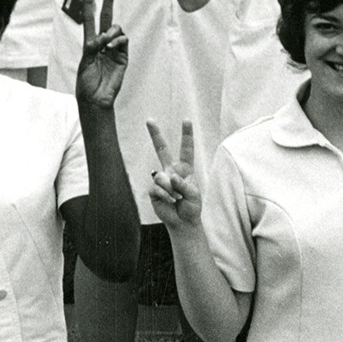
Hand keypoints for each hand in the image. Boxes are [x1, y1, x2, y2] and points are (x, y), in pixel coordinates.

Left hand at [75, 0, 127, 108]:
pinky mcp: (123, 56)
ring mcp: (114, 49)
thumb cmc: (86, 83)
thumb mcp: (84, 63)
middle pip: (107, 17)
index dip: (89, 5)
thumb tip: (101, 37)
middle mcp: (103, 43)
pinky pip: (124, 40)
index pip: (90, 20)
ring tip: (105, 43)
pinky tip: (111, 47)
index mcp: (90, 44)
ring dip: (110, 31)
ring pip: (116, 28)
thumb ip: (91, 48)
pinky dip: (118, 40)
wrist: (96, 99)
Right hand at [146, 119, 201, 233]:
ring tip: (177, 198)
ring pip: (161, 177)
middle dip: (155, 134)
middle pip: (162, 149)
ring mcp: (161, 180)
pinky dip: (165, 196)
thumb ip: (183, 184)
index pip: (186, 149)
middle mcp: (171, 171)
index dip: (186, 134)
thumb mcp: (194, 194)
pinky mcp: (153, 190)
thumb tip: (170, 177)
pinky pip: (157, 188)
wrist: (183, 222)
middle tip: (149, 119)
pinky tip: (170, 201)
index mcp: (184, 169)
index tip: (186, 120)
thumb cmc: (191, 207)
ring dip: (170, 189)